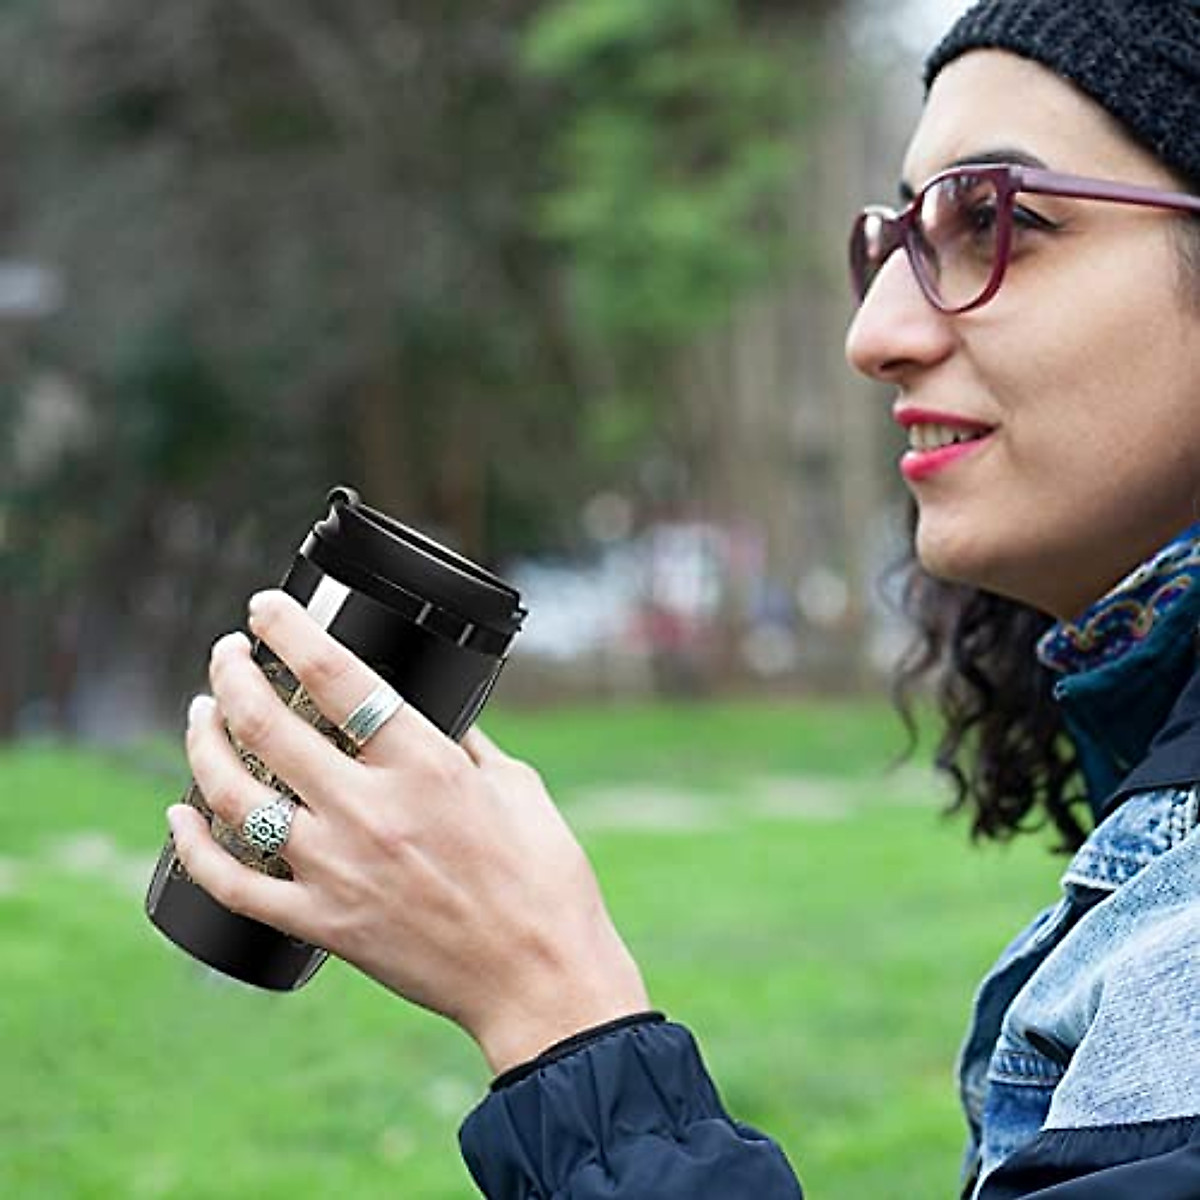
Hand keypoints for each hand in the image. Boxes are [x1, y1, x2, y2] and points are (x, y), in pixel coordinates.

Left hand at [168, 589, 649, 1073]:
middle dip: (232, 675)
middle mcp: (370, 811)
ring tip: (200, 712)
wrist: (538, 976)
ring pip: (235, 796)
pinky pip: (233, 885)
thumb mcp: (514, 785)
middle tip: (227, 654)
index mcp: (425, 765)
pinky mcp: (321, 924)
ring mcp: (337, 871)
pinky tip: (178, 814)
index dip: (288, 630)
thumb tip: (429, 708)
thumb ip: (463, 742)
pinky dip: (194, 846)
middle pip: (269, 725)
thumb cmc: (542, 878)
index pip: (337, 676)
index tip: (265, 609)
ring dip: (204, 743)